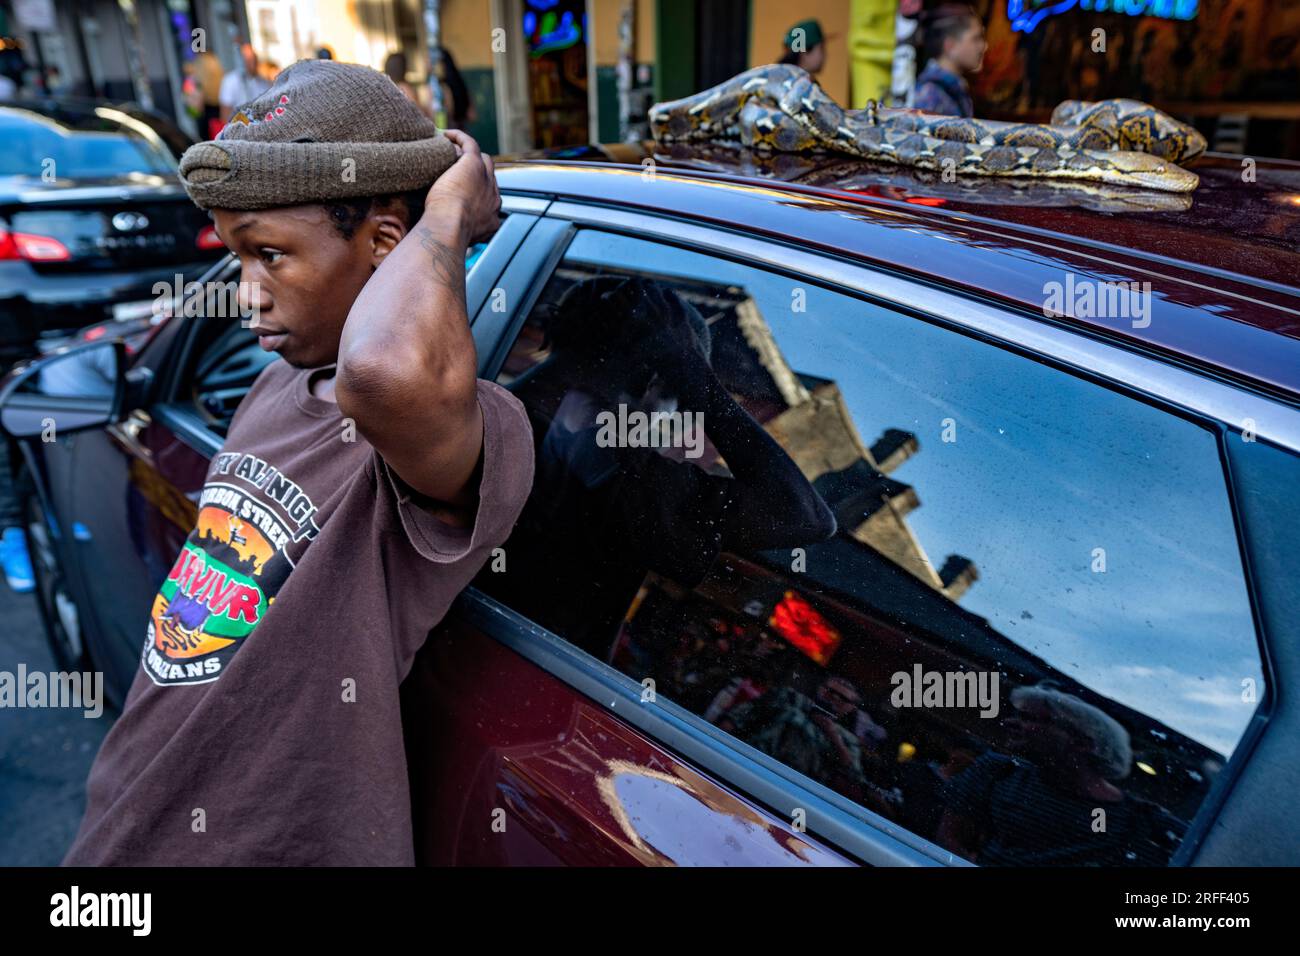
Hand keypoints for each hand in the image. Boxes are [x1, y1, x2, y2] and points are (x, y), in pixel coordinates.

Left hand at [425, 129, 500, 246]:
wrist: (449, 227)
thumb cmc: (447, 237)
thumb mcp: (460, 243)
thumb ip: (460, 240)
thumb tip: (451, 245)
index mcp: (492, 218)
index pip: (489, 200)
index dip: (477, 194)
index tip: (461, 194)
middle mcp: (494, 197)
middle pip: (489, 177)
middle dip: (477, 174)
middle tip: (456, 172)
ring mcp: (486, 179)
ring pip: (482, 159)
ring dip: (468, 154)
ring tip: (450, 152)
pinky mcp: (474, 164)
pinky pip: (470, 144)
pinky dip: (460, 137)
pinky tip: (446, 135)